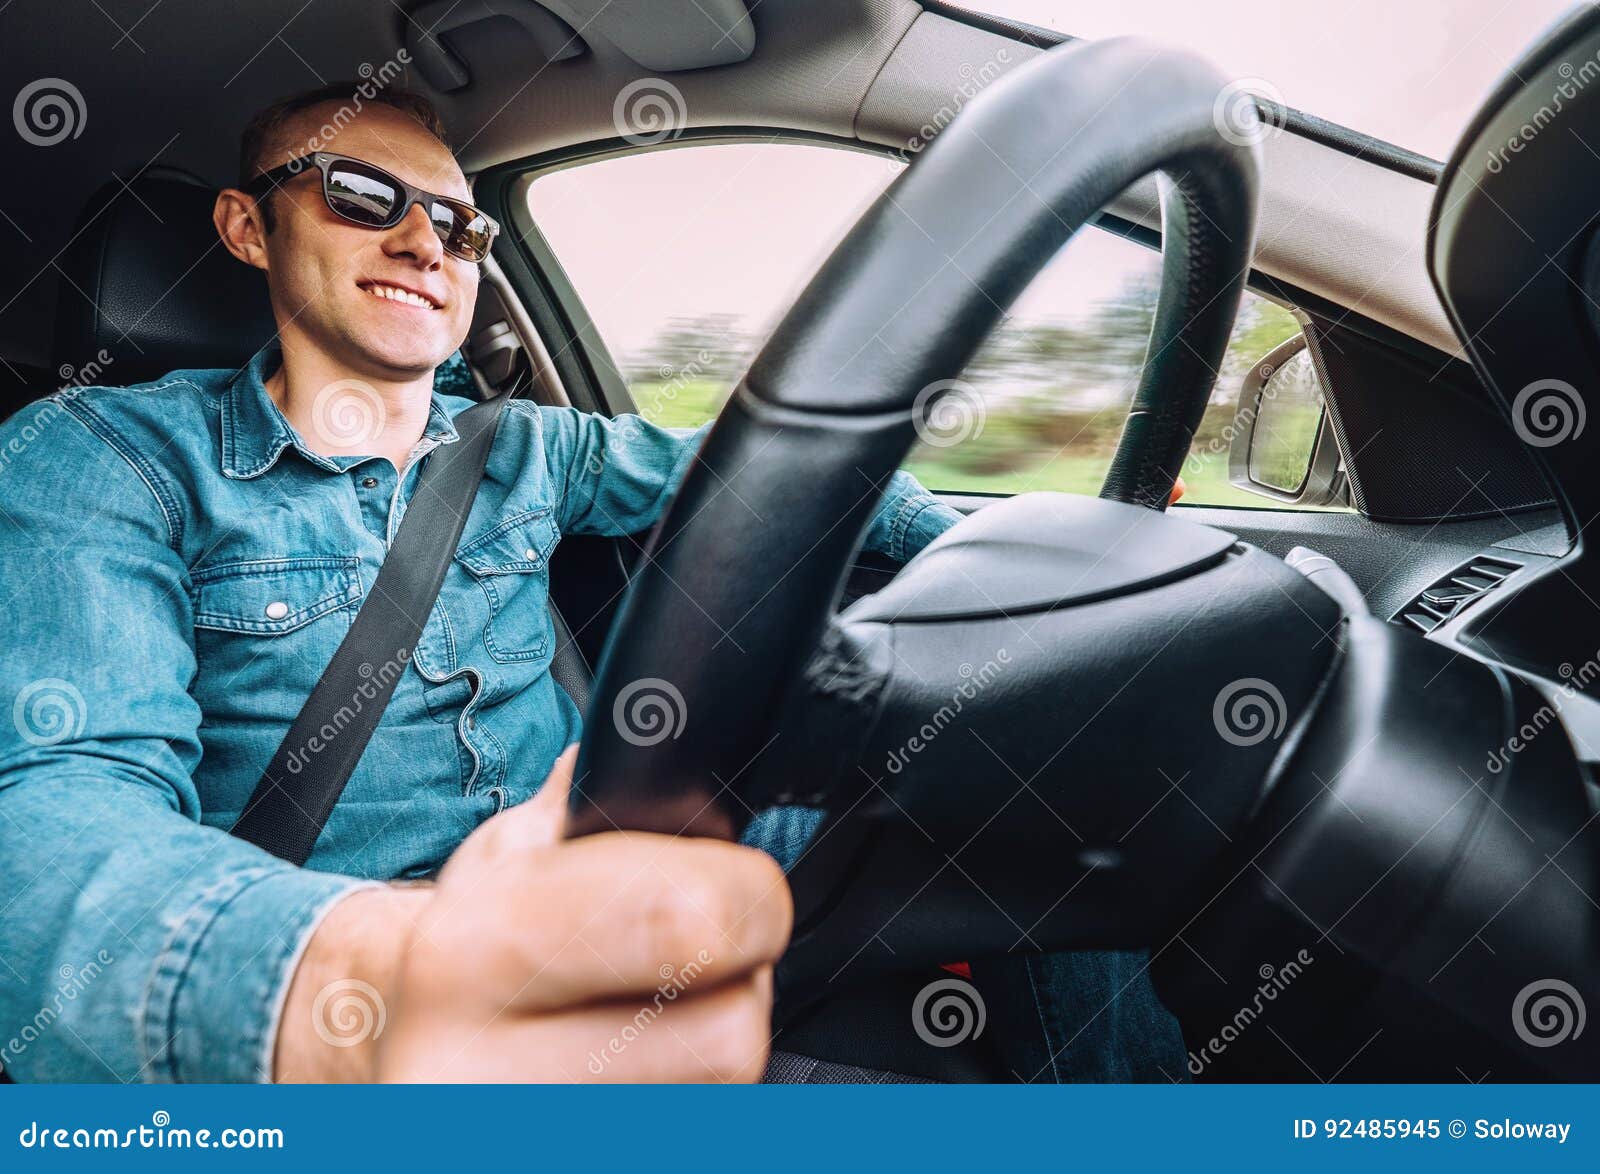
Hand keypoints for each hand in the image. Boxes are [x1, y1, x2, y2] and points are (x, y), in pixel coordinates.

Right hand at [275, 747, 792, 1081]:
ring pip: (728, 1094)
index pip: (693, 923)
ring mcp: (525, 1144)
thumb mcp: (508, 850)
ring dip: (717, 1043)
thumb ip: (597, 803)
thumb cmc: (465, 947)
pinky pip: (703, 1125)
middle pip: (731, 1034)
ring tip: (657, 1012)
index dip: (748, 896)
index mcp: (472, 954)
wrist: (388, 1056)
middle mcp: (483, 1078)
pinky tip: (642, 1066)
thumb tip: (665, 747)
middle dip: (741, 982)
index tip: (739, 886)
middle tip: (703, 957)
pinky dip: (694, 1092)